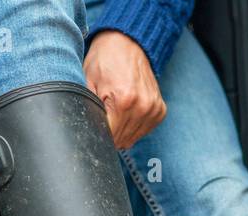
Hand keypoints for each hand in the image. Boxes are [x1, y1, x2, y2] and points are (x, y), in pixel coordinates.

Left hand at [84, 31, 166, 148]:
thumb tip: (87, 134)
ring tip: (114, 110)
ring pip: (131, 140)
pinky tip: (126, 110)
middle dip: (108, 133)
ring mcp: (153, 109)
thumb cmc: (103, 61)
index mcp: (123, 101)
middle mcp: (143, 107)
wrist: (126, 42)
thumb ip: (88, 110)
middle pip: (120, 141)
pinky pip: (142, 132)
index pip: (108, 137)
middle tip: (102, 114)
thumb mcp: (87, 82)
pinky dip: (132, 126)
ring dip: (120, 131)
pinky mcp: (160, 111)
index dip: (97, 133)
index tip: (93, 122)